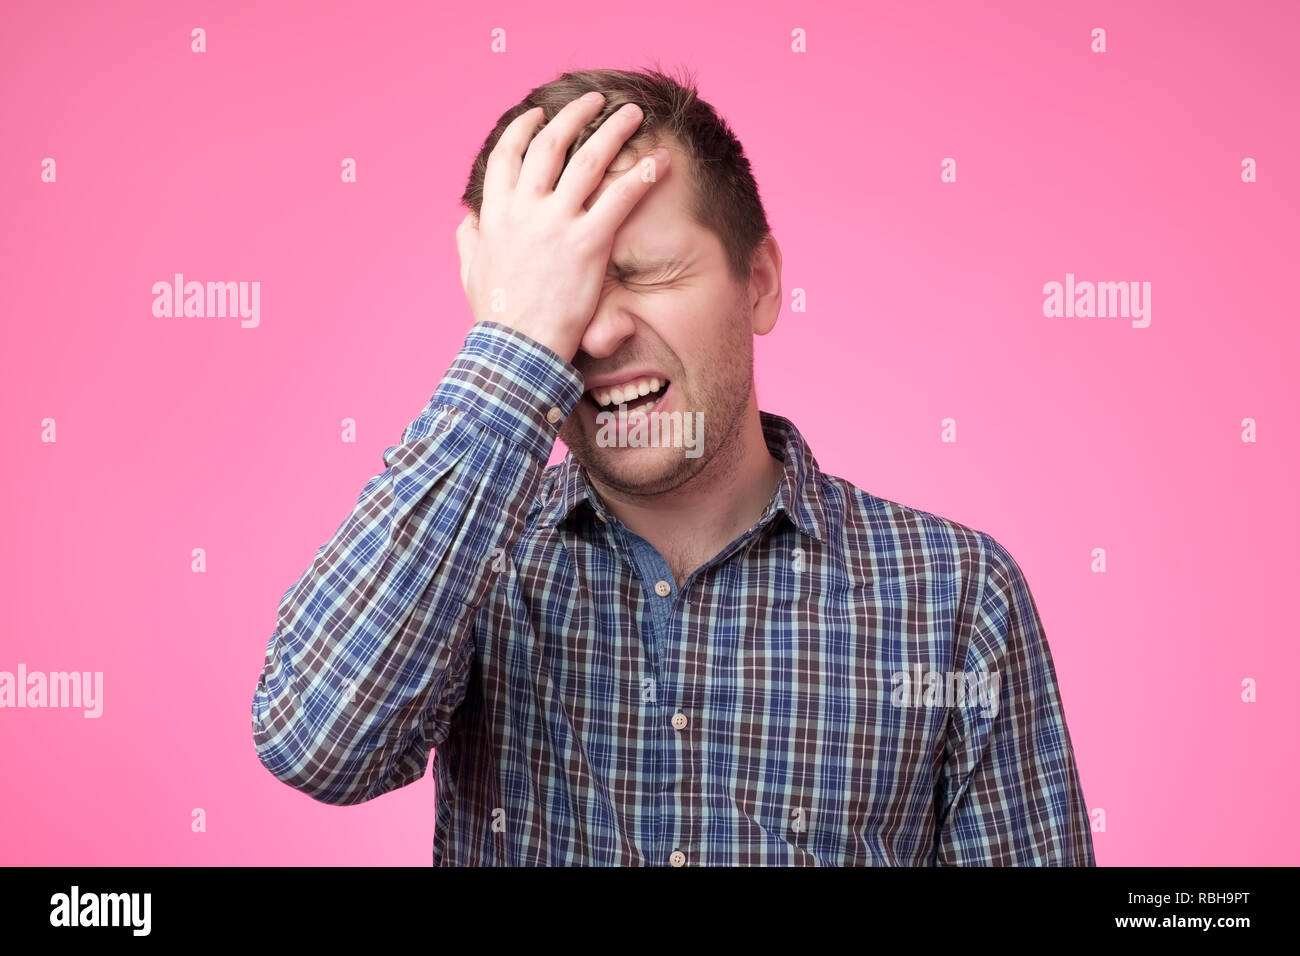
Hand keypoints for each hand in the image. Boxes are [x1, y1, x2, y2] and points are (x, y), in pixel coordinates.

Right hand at [455, 93, 668, 362]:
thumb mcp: (471, 273)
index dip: (524, 128)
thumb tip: (469, 220)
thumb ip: (470, 240)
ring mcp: (556, 223)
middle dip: (575, 114)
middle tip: (595, 101)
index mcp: (495, 213)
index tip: (538, 114)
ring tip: (632, 113)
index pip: (507, 153)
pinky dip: (643, 173)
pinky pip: (621, 197)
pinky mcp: (587, 243)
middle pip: (550, 143)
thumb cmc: (496, 318)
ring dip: (613, 129)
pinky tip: (660, 160)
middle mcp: (524, 208)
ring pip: (588, 158)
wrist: (516, 350)